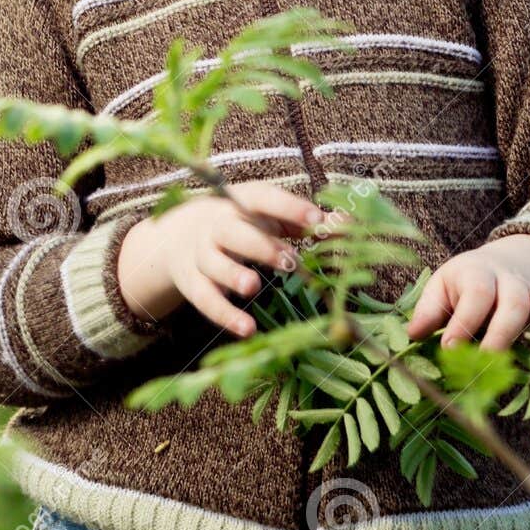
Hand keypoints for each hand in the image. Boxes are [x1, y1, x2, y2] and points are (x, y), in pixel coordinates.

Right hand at [117, 181, 326, 337]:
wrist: (180, 235)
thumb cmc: (242, 225)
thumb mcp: (270, 217)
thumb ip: (307, 222)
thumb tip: (349, 224)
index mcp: (242, 203)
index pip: (264, 199)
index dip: (289, 208)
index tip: (316, 219)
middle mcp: (217, 225)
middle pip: (235, 232)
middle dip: (261, 246)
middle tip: (289, 260)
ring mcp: (201, 254)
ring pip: (213, 264)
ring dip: (232, 274)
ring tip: (253, 287)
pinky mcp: (192, 282)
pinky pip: (205, 299)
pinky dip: (225, 315)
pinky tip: (247, 329)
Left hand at [406, 234, 529, 352]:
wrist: (504, 262)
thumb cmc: (464, 284)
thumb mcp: (442, 287)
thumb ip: (430, 310)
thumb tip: (412, 336)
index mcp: (477, 273)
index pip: (475, 293)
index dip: (463, 320)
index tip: (449, 348)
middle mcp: (511, 281)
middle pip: (513, 300)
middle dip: (502, 330)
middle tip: (489, 357)